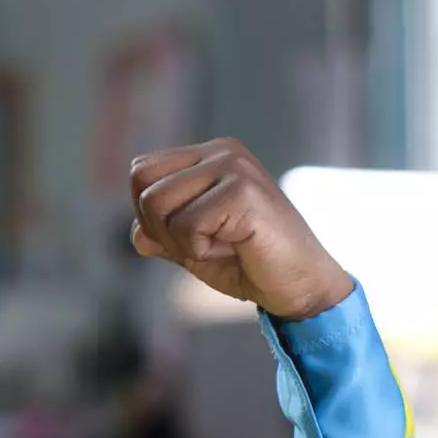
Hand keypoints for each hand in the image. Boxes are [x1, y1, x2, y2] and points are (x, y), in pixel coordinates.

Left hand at [128, 139, 352, 320]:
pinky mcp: (243, 190)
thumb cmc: (249, 264)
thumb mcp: (191, 247)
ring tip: (219, 246)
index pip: (141, 171)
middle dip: (159, 228)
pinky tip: (234, 248)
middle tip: (202, 245)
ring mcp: (234, 166)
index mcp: (209, 155)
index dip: (148, 214)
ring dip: (179, 241)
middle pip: (142, 184)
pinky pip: (186, 224)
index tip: (186, 236)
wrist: (299, 286)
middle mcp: (221, 152)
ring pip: (157, 203)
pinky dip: (199, 249)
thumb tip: (137, 234)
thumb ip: (159, 234)